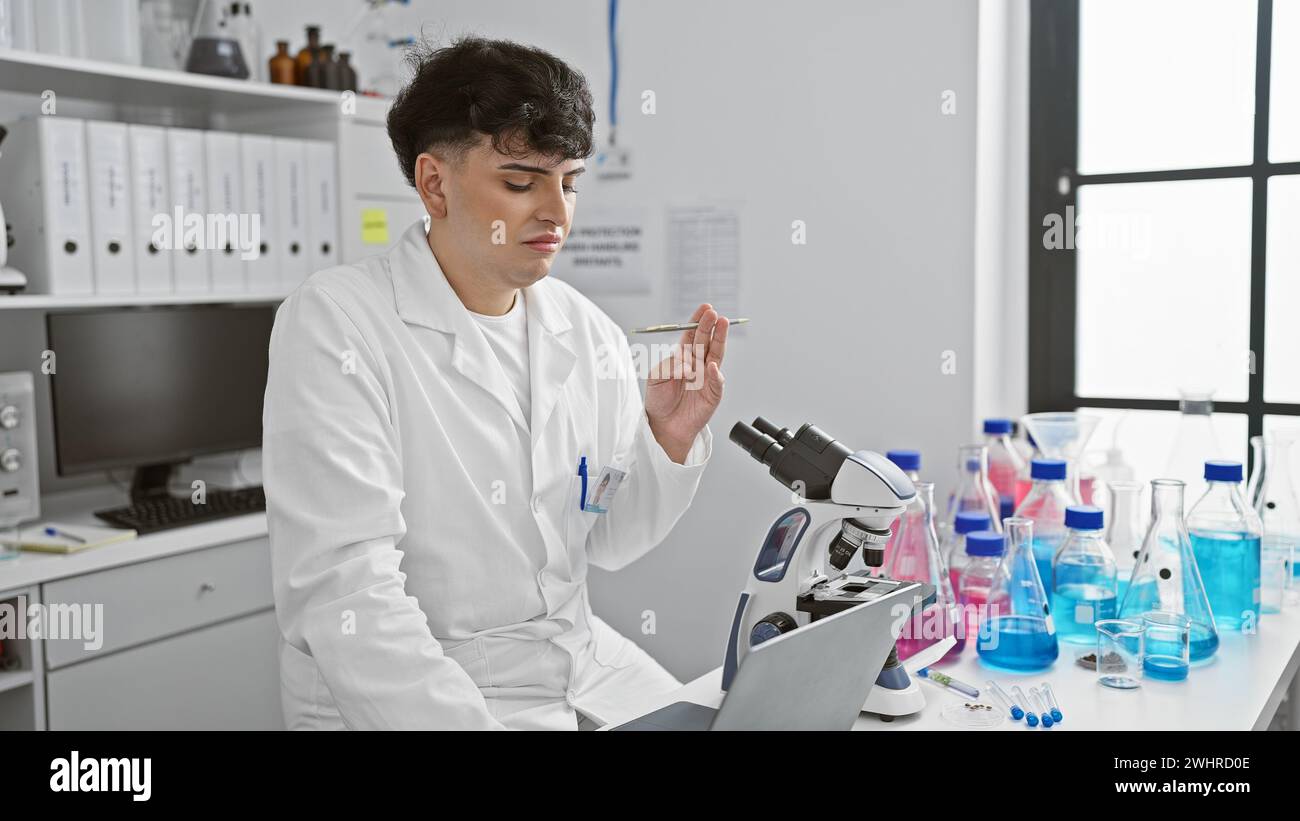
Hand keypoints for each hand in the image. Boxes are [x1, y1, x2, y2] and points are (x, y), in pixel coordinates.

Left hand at [644, 303, 727, 462]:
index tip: (705, 308)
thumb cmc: (659, 400)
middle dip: (710, 326)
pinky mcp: (713, 394)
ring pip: (716, 355)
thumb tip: (686, 363)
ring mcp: (707, 377)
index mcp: (683, 357)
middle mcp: (697, 364)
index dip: (698, 322)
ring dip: (720, 340)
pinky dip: (716, 374)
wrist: (664, 425)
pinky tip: (713, 365)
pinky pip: (717, 382)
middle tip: (714, 314)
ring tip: (723, 325)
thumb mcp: (656, 378)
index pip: (692, 335)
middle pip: (706, 341)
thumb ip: (669, 366)